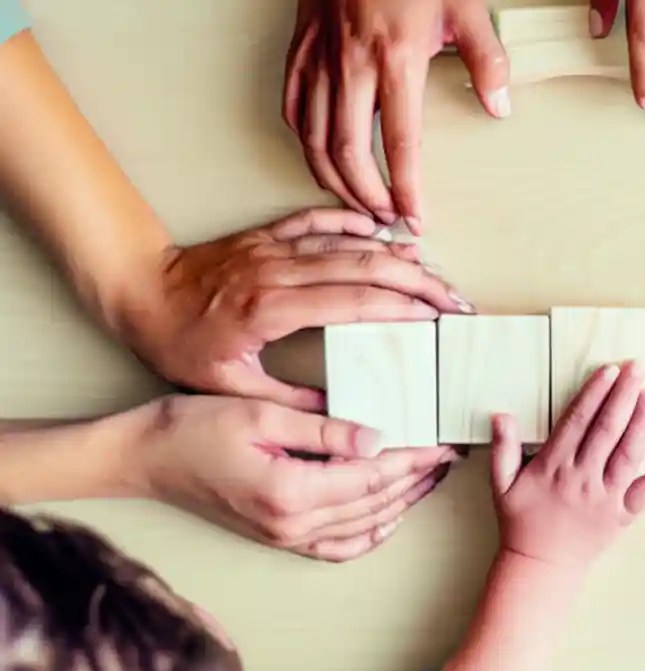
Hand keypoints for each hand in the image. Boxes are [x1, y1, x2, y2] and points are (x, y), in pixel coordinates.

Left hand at [113, 208, 470, 409]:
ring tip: (434, 273)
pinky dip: (356, 225)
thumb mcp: (228, 386)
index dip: (399, 307)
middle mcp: (279, 271)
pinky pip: (320, 223)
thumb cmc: (177, 339)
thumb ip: (288, 401)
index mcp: (270, 309)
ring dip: (396, 257)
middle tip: (452, 300)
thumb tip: (338, 419)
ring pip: (349, 244)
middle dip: (416, 282)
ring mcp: (275, 249)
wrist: (138, 288)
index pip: (351, 302)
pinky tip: (384, 231)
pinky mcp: (269, 236)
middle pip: (364, 267)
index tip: (434, 319)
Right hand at [137, 394, 457, 560]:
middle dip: (418, 477)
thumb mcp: (261, 414)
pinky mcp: (278, 536)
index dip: (413, 458)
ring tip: (431, 474)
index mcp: (291, 492)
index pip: (372, 476)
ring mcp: (285, 536)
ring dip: (402, 501)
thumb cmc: (194, 427)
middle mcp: (292, 524)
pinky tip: (389, 512)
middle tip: (451, 453)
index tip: (442, 441)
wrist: (145, 457)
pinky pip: (337, 546)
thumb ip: (323, 429)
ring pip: (363, 525)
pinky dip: (370, 531)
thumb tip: (377, 437)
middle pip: (375, 503)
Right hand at [284, 0, 509, 227]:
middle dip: (366, 197)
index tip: (414, 218)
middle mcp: (351, 66)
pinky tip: (322, 158)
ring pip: (313, 138)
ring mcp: (319, 60)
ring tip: (357, 203)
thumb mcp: (464, 7)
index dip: (406, 190)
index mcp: (396, 60)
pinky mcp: (299, 51)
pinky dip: (305, 143)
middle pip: (348, 153)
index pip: (400, 145)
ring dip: (334, 180)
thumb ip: (486, 61)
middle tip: (386, 219)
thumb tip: (499, 107)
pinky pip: (293, 109)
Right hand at [489, 363, 644, 568]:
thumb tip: (500, 415)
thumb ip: (502, 449)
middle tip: (638, 368)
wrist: (540, 568)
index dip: (595, 393)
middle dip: (624, 395)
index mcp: (553, 467)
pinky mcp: (622, 516)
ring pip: (630, 454)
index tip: (609, 371)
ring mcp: (605, 498)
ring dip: (642, 421)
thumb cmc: (521, 523)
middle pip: (608, 430)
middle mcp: (582, 478)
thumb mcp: (501, 485)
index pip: (578, 421)